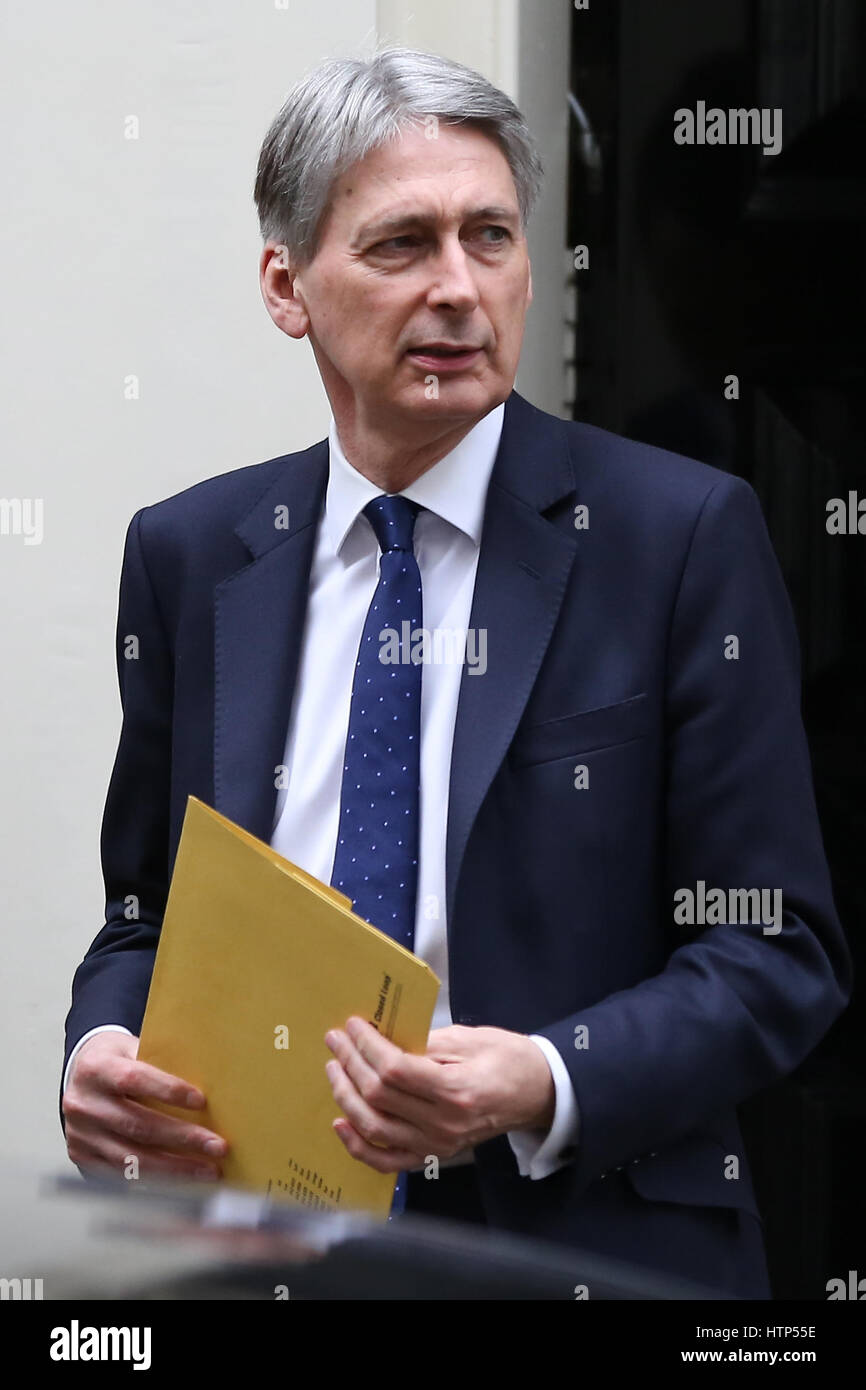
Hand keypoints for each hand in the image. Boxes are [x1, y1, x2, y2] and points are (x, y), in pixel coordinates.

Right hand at [62, 1032, 228, 1182]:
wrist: (78, 1075)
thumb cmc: (115, 1060)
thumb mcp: (132, 1048)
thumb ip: (161, 1062)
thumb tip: (209, 1081)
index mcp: (96, 1068)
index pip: (133, 1079)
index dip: (168, 1090)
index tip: (201, 1101)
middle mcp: (83, 1103)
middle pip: (137, 1125)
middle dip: (182, 1137)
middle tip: (216, 1145)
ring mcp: (80, 1134)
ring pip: (131, 1158)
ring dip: (174, 1167)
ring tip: (207, 1169)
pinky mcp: (82, 1156)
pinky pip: (122, 1173)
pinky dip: (156, 1178)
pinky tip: (181, 1177)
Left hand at [324, 1018, 554, 1173]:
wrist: (536, 1093)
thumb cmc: (507, 1059)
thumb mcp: (470, 1039)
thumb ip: (425, 1043)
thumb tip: (383, 1040)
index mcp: (455, 1090)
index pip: (394, 1070)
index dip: (366, 1046)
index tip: (351, 1026)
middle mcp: (443, 1124)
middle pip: (379, 1097)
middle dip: (350, 1064)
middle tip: (336, 1041)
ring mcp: (436, 1145)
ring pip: (374, 1128)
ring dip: (346, 1098)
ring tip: (335, 1070)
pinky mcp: (433, 1157)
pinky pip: (386, 1161)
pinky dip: (358, 1145)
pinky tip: (341, 1122)